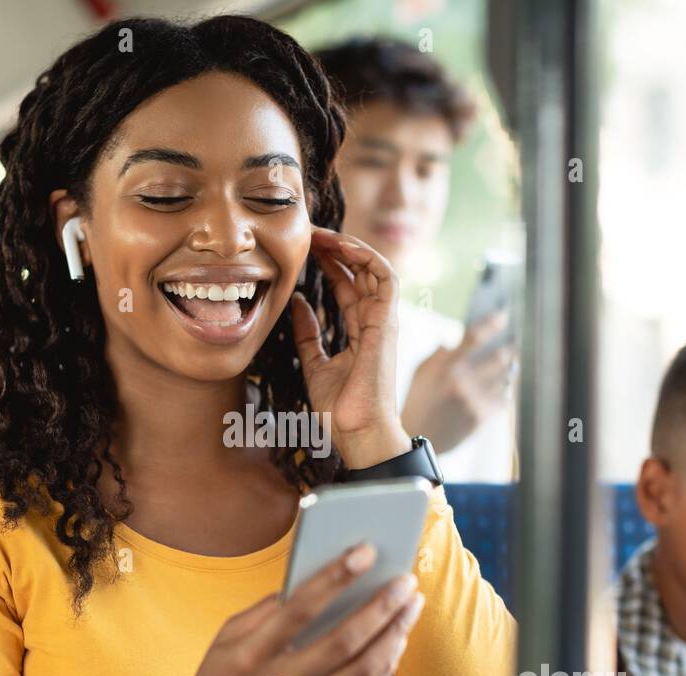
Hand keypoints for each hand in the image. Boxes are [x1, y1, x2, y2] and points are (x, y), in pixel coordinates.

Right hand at [155, 542, 425, 675]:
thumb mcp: (226, 639)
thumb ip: (266, 610)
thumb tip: (316, 581)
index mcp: (250, 655)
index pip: (299, 609)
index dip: (336, 578)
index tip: (366, 552)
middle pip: (343, 642)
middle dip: (382, 608)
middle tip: (406, 581)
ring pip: (363, 671)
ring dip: (394, 635)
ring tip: (411, 607)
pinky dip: (385, 666)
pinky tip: (397, 641)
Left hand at [290, 226, 409, 469]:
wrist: (357, 432)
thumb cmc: (341, 409)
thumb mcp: (314, 364)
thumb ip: (308, 334)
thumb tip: (297, 303)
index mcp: (360, 331)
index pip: (346, 286)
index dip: (328, 264)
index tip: (304, 249)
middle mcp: (374, 322)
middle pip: (358, 273)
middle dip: (335, 249)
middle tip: (309, 233)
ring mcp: (383, 321)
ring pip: (374, 269)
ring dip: (350, 247)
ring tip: (323, 234)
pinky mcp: (388, 322)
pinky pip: (385, 278)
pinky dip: (367, 258)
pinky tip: (343, 246)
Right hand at [401, 309, 516, 453]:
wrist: (419, 435)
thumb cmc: (419, 401)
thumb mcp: (421, 373)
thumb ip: (439, 355)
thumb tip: (457, 340)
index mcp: (444, 367)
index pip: (474, 337)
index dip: (492, 323)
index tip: (504, 315)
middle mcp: (461, 382)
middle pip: (498, 357)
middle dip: (510, 347)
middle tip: (516, 340)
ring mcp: (473, 401)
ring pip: (505, 378)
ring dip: (511, 368)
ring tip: (513, 362)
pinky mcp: (481, 417)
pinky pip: (505, 398)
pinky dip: (506, 391)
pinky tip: (506, 386)